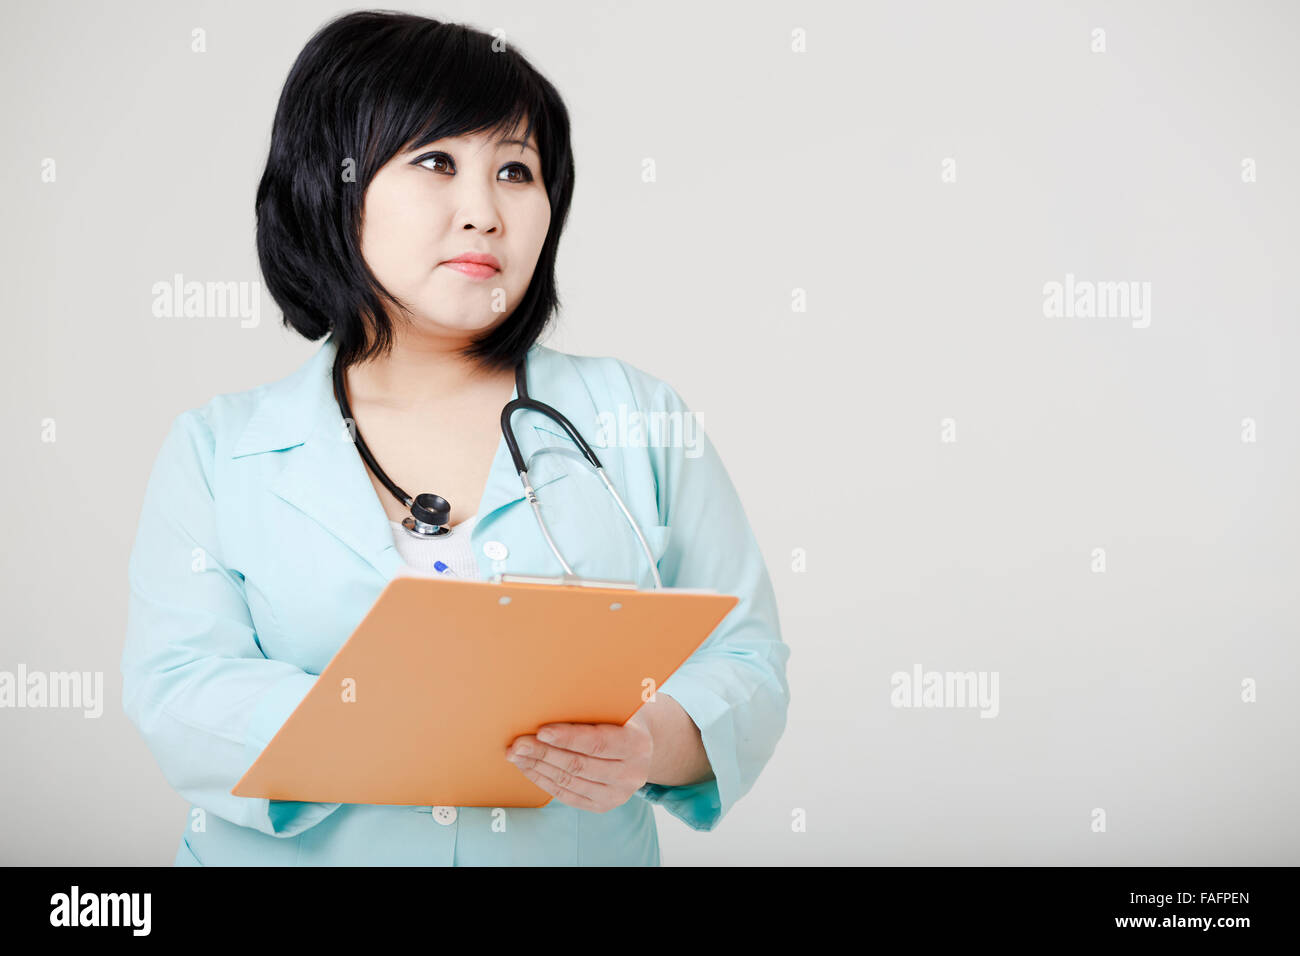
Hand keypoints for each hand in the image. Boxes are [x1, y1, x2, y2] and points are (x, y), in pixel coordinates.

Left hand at [506, 717, 653, 811]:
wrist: (639, 746)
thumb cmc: (619, 717)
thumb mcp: (615, 705)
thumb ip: (593, 704)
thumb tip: (551, 697)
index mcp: (637, 743)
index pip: (597, 742)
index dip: (567, 738)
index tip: (541, 732)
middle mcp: (632, 773)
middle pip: (579, 764)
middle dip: (544, 753)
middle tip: (518, 744)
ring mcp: (618, 793)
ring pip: (570, 781)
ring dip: (538, 767)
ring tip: (517, 755)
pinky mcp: (603, 805)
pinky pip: (568, 795)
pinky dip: (544, 781)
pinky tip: (529, 768)